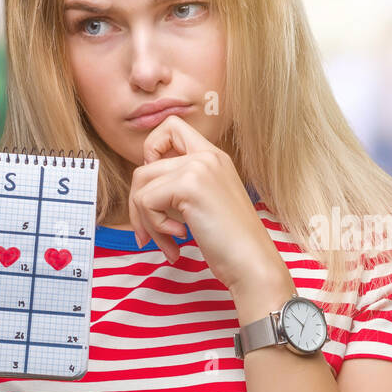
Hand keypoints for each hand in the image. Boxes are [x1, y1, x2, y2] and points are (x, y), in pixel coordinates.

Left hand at [126, 114, 289, 295]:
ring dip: (145, 221)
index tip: (159, 188)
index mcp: (214, 157)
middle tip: (150, 234)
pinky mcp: (189, 186)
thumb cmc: (232, 244)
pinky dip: (154, 227)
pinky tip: (178, 240)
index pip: (171, 127)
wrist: (253, 263)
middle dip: (139, 205)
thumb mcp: (206, 204)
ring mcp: (199, 168)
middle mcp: (207, 156)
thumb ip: (180, 187)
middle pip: (145, 166)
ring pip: (141, 184)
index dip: (151, 152)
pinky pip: (146, 201)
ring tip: (167, 243)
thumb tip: (138, 190)